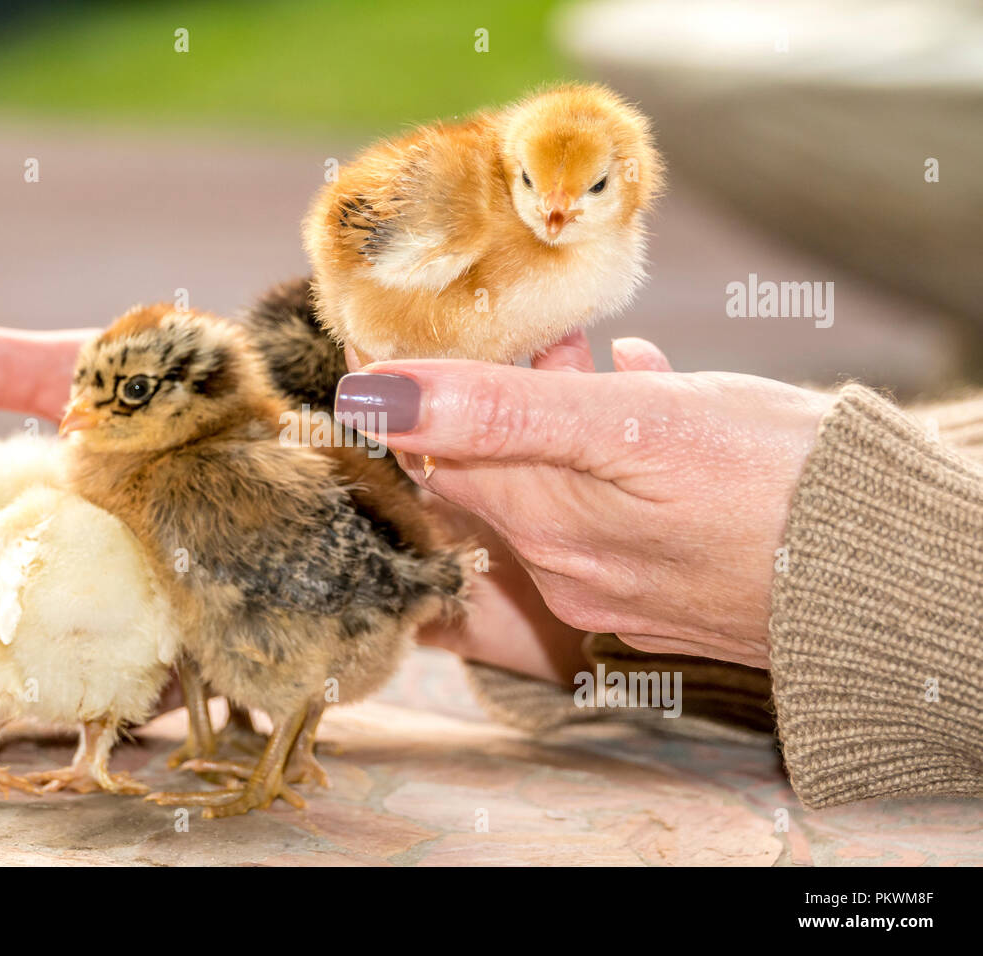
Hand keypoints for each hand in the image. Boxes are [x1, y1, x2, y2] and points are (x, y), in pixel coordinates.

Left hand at [337, 334, 835, 668]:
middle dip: (482, 394)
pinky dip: (605, 449)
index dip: (406, 386)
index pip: (428, 450)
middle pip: (486, 468)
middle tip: (508, 325)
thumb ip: (496, 412)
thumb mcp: (632, 425)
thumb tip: (373, 393)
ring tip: (579, 351)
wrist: (902, 574)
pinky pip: (607, 508)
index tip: (397, 326)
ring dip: (548, 412)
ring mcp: (619, 584)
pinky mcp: (667, 585)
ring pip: (549, 480)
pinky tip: (643, 391)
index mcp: (543, 524)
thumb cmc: (776, 488)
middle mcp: (567, 567)